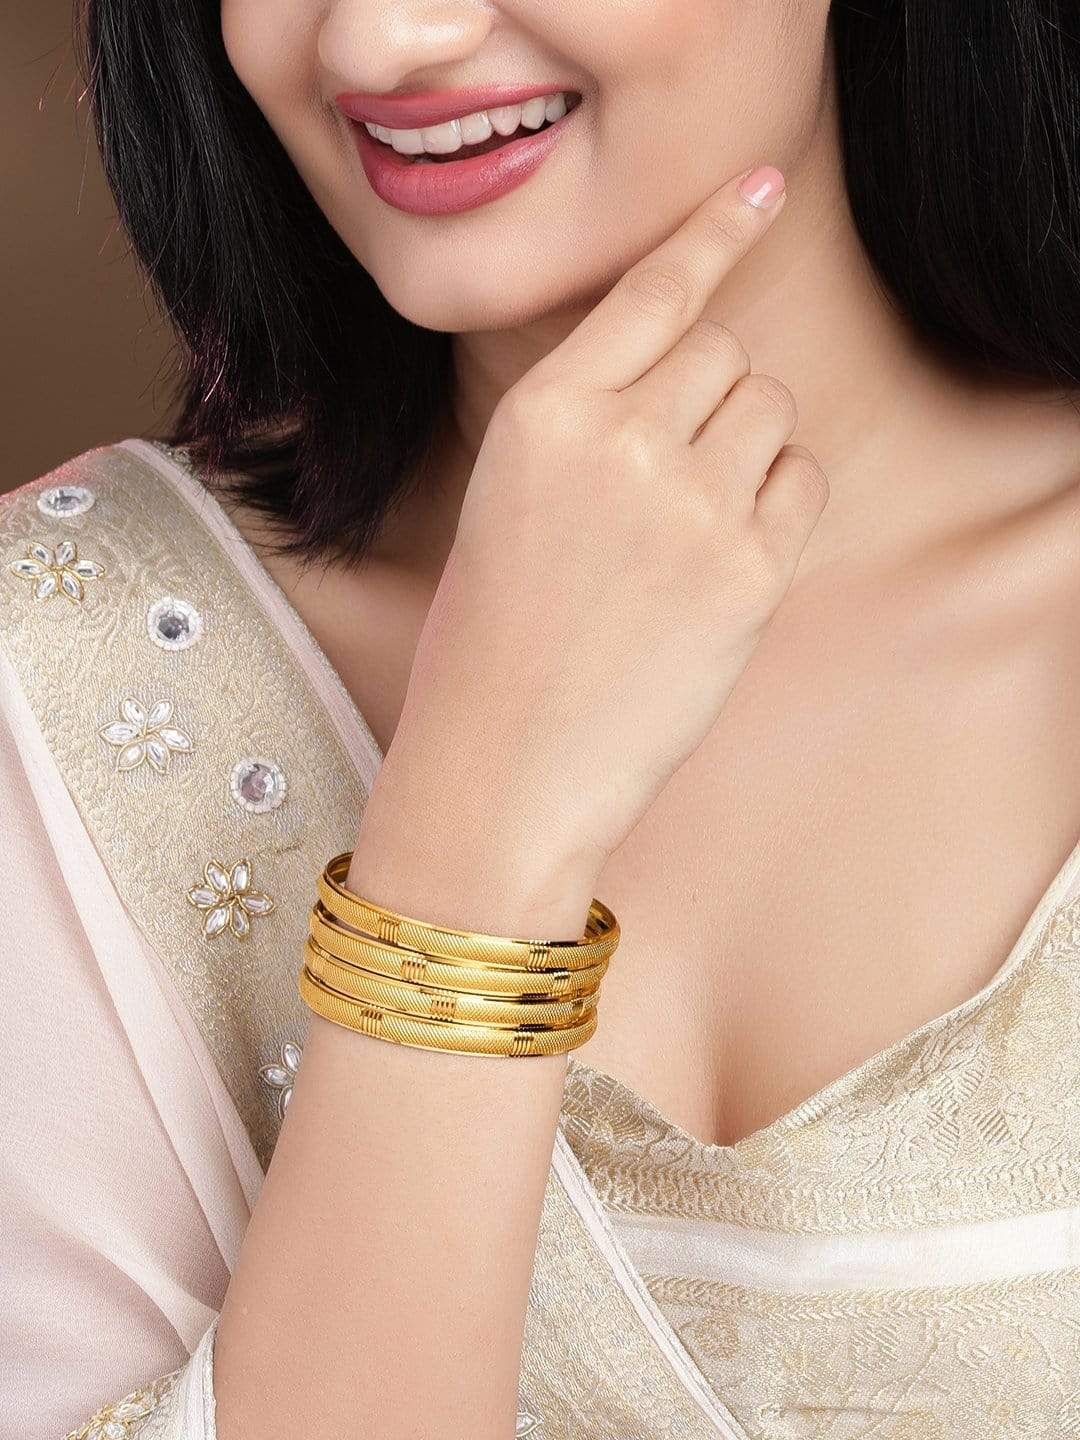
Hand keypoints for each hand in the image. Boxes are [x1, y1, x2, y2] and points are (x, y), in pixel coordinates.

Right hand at [381, 165, 828, 892]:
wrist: (504, 767)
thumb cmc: (490, 641)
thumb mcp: (504, 500)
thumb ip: (587, 424)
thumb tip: (686, 376)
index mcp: (543, 415)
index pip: (652, 292)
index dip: (713, 232)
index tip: (763, 189)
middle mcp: (620, 441)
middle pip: (724, 349)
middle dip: (711, 393)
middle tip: (672, 470)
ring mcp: (692, 506)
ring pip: (770, 406)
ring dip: (747, 442)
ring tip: (691, 519)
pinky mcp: (749, 573)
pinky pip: (803, 480)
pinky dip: (779, 499)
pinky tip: (725, 552)